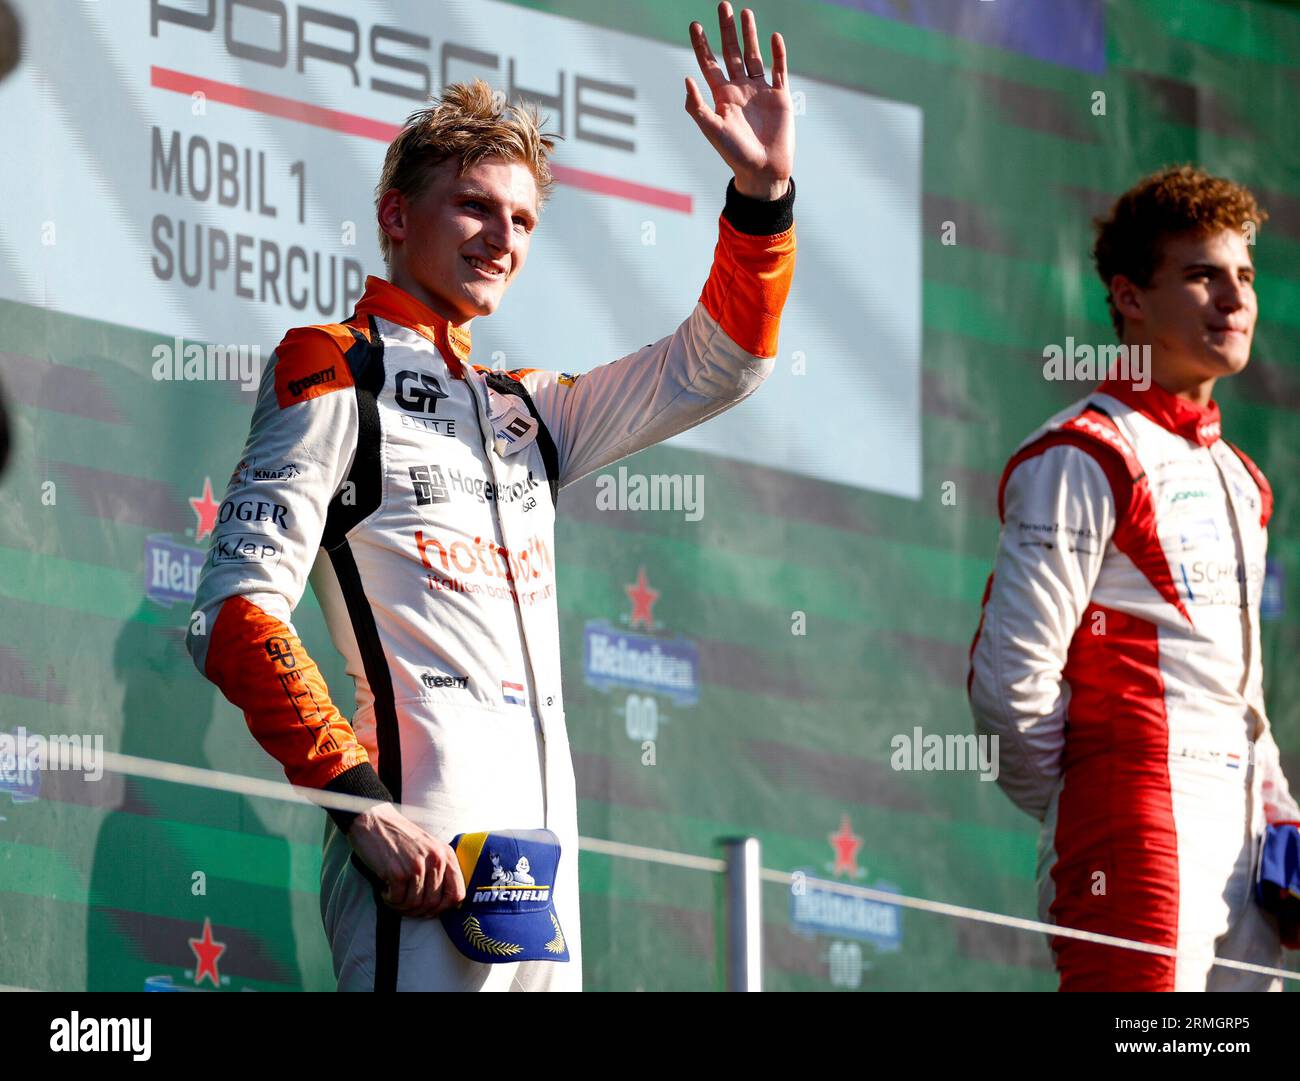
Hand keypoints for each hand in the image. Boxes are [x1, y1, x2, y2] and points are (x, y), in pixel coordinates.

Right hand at [347, 802, 465, 917]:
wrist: (374, 820)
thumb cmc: (399, 837)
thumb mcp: (428, 848)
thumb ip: (438, 869)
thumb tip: (441, 903)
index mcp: (446, 854)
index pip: (457, 894)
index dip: (443, 908)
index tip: (429, 909)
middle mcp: (435, 860)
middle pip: (433, 903)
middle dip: (417, 910)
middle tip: (404, 905)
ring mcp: (417, 866)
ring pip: (414, 904)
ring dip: (401, 906)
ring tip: (393, 895)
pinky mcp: (398, 872)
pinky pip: (397, 900)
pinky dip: (389, 899)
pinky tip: (385, 888)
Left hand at [685, 2, 793, 199]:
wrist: (763, 171)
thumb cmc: (734, 154)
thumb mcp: (712, 131)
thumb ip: (697, 107)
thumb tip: (686, 79)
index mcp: (722, 96)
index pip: (709, 64)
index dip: (702, 45)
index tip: (695, 25)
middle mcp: (740, 89)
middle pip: (732, 53)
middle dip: (726, 30)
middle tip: (722, 5)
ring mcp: (760, 91)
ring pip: (755, 56)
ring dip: (750, 35)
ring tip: (745, 12)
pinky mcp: (780, 97)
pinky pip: (779, 70)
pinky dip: (778, 54)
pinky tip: (774, 37)